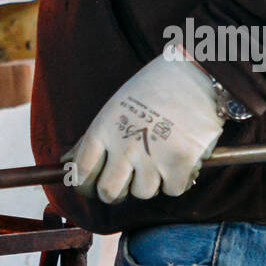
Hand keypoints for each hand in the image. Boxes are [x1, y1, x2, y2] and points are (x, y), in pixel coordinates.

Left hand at [63, 50, 224, 203]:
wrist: (196, 73)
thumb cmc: (155, 87)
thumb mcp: (118, 105)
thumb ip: (99, 137)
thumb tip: (69, 165)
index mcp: (104, 127)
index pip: (82, 171)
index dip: (85, 184)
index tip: (91, 186)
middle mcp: (124, 145)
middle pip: (108, 192)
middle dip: (114, 192)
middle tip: (124, 183)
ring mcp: (152, 157)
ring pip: (143, 192)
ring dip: (151, 181)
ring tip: (159, 155)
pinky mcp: (181, 165)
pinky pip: (173, 190)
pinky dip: (177, 179)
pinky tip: (180, 156)